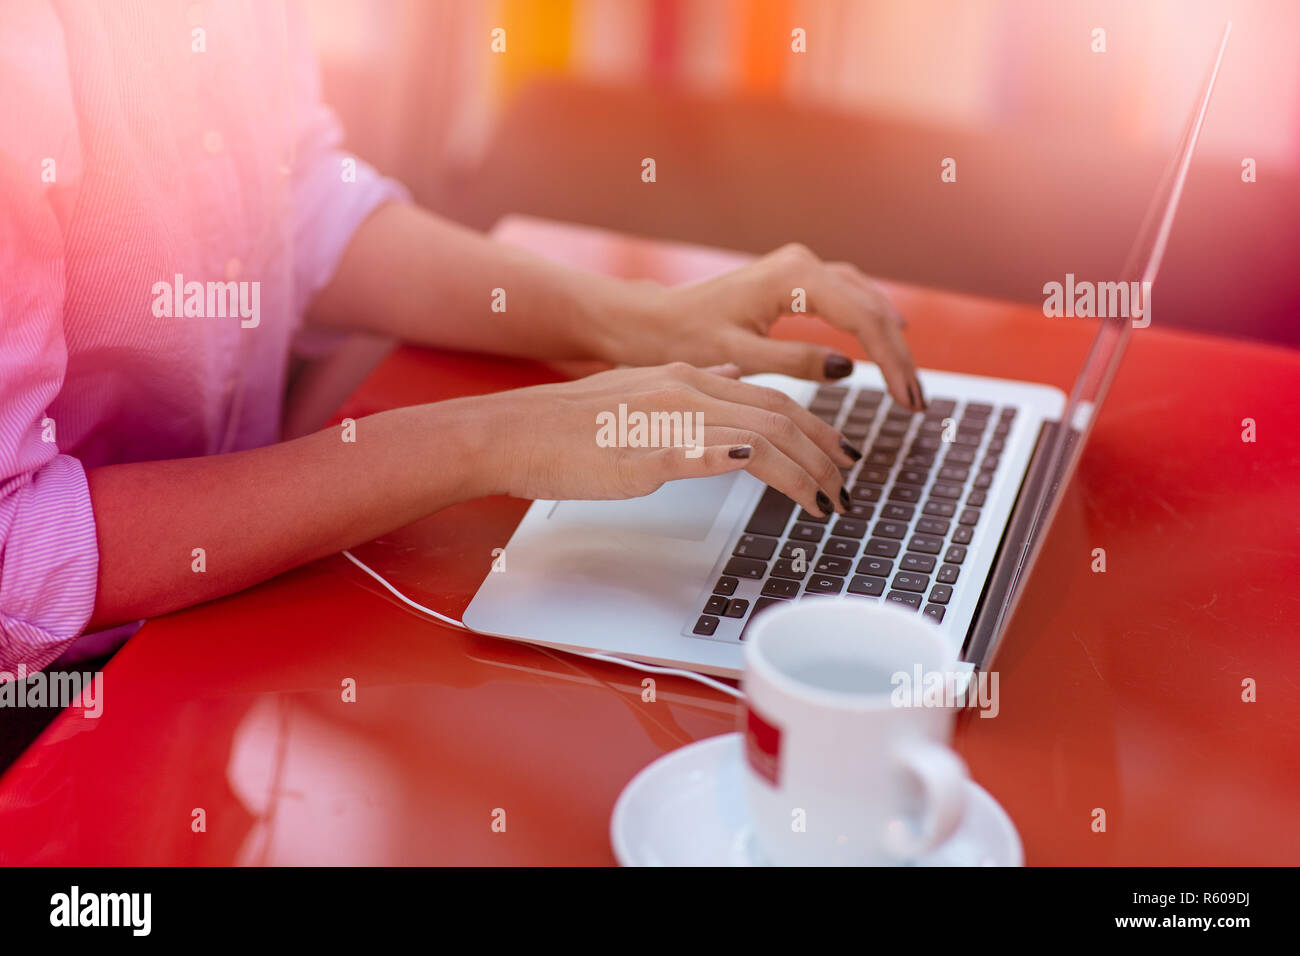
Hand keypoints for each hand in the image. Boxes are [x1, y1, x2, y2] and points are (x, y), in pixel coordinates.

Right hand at [471, 362, 863, 517]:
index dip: (818, 428)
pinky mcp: (642, 451)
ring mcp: (665, 417)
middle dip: (825, 452)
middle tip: (850, 485)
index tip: (843, 455)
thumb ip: (690, 388)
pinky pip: (703, 451)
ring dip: (803, 470)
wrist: (513, 431)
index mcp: (687, 376)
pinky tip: (773, 478)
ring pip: (757, 435)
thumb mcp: (638, 391)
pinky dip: (744, 463)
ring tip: (828, 499)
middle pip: (779, 415)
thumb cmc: (569, 425)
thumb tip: (733, 381)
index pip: (773, 399)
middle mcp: (685, 388)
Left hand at [598, 243, 923, 410]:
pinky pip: (850, 298)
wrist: (654, 321)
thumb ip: (794, 362)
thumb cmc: (683, 340)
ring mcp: (802, 268)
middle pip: (872, 309)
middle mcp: (803, 264)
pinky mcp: (797, 280)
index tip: (907, 400)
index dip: (892, 363)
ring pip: (866, 301)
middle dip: (899, 358)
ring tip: (909, 386)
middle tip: (918, 403)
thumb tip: (848, 370)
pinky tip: (887, 345)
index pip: (863, 320)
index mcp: (793, 278)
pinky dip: (871, 325)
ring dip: (889, 342)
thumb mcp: (737, 358)